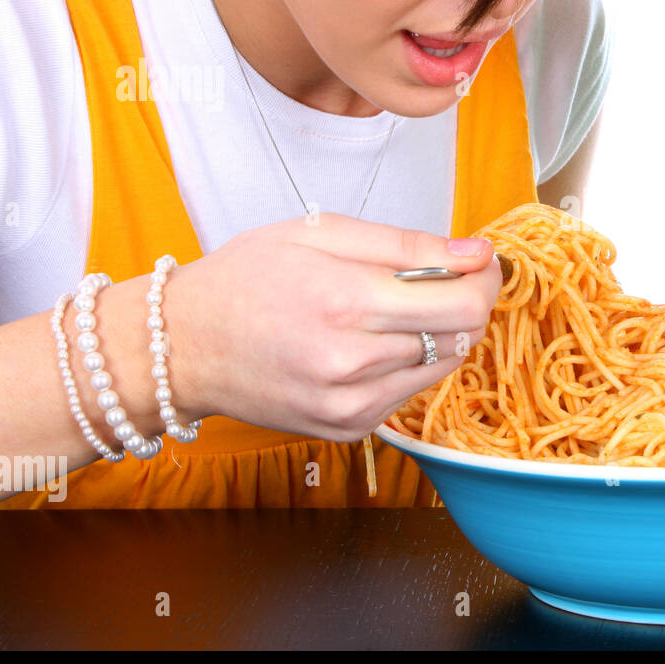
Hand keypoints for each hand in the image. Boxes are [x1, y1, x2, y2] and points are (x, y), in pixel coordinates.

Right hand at [162, 214, 500, 440]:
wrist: (181, 346)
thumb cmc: (246, 278)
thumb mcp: (319, 233)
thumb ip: (405, 244)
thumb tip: (476, 252)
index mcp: (346, 303)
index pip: (462, 303)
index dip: (484, 278)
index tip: (478, 260)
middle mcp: (352, 363)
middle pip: (461, 336)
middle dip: (467, 301)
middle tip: (444, 278)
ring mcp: (351, 405)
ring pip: (443, 366)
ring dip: (439, 334)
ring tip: (394, 309)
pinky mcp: (347, 430)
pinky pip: (410, 391)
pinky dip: (408, 363)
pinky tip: (371, 343)